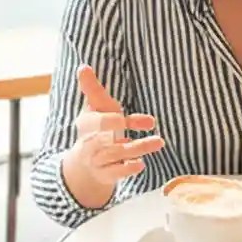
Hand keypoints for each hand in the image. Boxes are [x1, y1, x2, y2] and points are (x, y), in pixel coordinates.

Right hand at [60, 65, 164, 208]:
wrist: (85, 163)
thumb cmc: (96, 129)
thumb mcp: (96, 108)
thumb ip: (92, 89)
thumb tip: (83, 66)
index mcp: (87, 123)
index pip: (99, 121)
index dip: (112, 120)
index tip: (125, 117)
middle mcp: (89, 142)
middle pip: (104, 139)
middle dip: (122, 132)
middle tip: (144, 126)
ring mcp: (97, 159)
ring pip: (116, 154)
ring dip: (138, 148)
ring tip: (159, 142)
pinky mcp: (105, 174)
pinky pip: (116, 173)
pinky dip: (128, 168)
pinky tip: (141, 164)